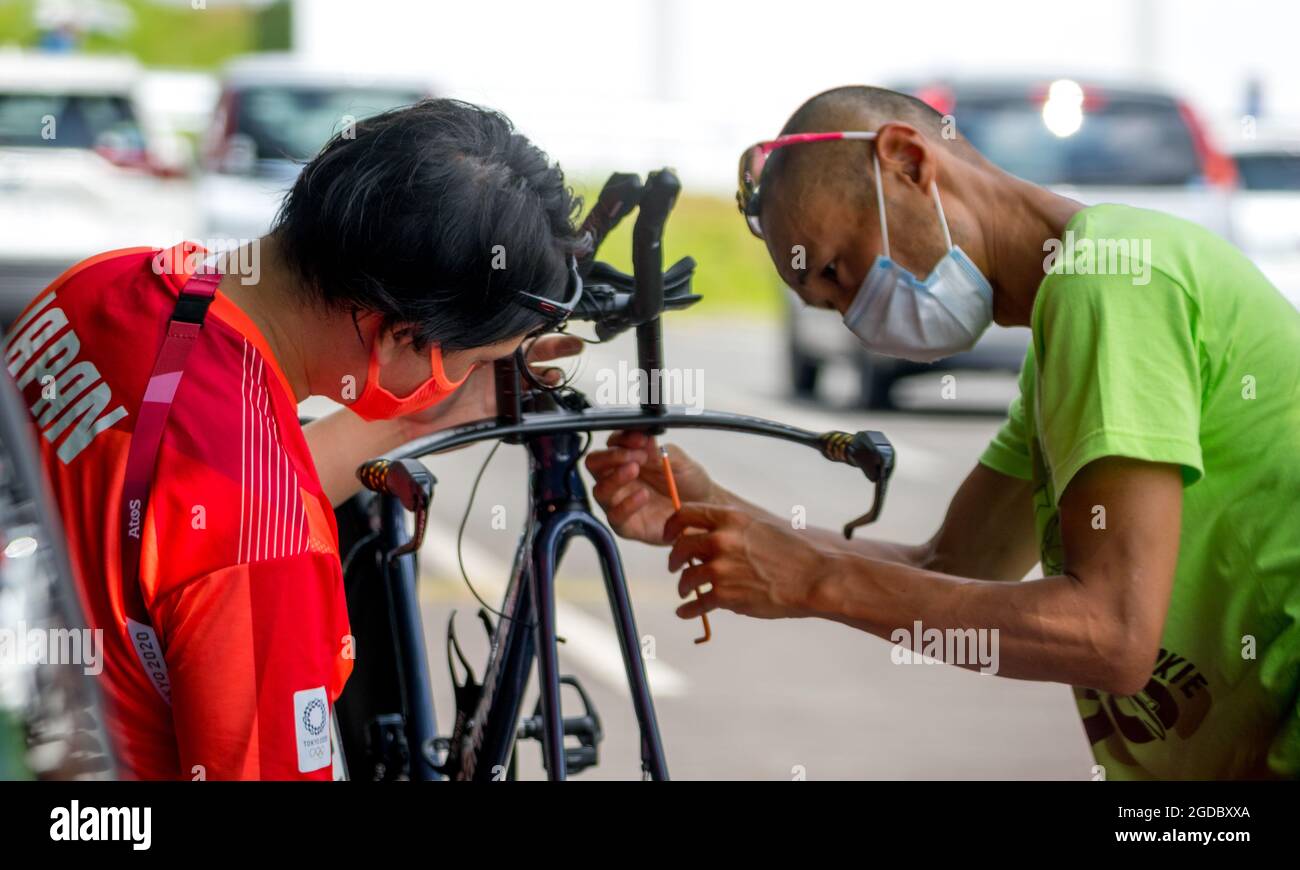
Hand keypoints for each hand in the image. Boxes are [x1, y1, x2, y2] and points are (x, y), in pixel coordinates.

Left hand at [401, 334, 583, 435]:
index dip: (533, 325)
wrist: (404, 421)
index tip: (549, 318)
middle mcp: (490, 365)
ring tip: (562, 368)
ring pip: (532, 376)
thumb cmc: (414, 382)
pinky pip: (526, 403)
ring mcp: (495, 389)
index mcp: (478, 345)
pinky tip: (550, 389)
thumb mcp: (444, 351)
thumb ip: (471, 339)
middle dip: (553, 345)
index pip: (512, 331)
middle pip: (529, 351)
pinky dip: (542, 398)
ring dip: (550, 372)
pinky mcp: (498, 412)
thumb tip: (495, 321)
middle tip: (573, 343)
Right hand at [585, 431, 714, 544]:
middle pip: (595, 465)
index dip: (622, 439)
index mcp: (629, 459)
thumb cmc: (689, 483)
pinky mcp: (626, 526)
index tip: (640, 440)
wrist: (704, 510)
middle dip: (610, 457)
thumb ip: (658, 450)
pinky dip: (626, 505)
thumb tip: (643, 437)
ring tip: (635, 470)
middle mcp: (619, 479)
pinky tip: (643, 496)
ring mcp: (620, 502)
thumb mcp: (678, 461)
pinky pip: (615, 516)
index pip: (612, 444)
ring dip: (615, 478)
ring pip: (600, 490)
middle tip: (634, 456)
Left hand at [663, 503, 830, 620]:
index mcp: (730, 519)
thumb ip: (731, 529)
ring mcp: (721, 569)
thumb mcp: (759, 526)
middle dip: (674, 559)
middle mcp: (721, 540)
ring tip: (686, 590)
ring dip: (683, 585)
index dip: (672, 526)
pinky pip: (696, 604)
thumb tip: (709, 535)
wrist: (813, 578)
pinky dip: (688, 610)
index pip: (685, 513)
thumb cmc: (793, 553)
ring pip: (686, 577)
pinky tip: (685, 611)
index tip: (670, 535)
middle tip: (675, 566)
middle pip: (680, 546)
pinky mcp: (725, 595)